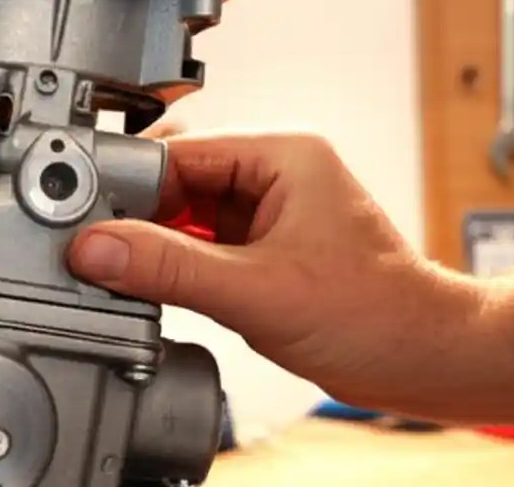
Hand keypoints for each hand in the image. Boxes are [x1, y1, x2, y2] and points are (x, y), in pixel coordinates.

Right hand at [67, 134, 484, 409]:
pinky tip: (166, 290)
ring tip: (137, 276)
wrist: (424, 360)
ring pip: (189, 217)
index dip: (131, 185)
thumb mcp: (256, 289)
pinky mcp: (271, 251)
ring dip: (162, 246)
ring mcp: (274, 213)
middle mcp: (278, 175)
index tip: (90, 217)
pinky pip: (207, 247)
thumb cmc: (376, 314)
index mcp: (284, 155)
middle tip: (103, 250)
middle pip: (179, 183)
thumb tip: (100, 248)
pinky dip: (182, 268)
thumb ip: (170, 267)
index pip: (181, 154)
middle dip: (142, 218)